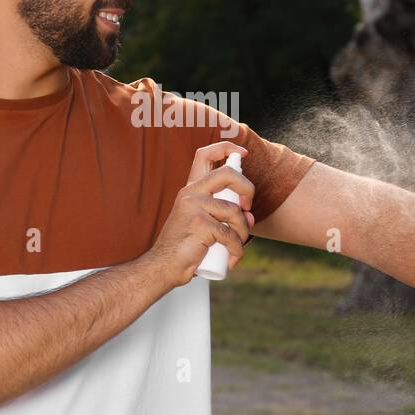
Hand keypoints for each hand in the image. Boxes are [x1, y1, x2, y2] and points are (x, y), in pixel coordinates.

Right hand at [143, 141, 255, 287]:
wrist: (164, 267)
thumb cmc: (186, 247)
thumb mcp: (205, 223)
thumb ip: (225, 216)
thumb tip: (250, 216)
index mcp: (191, 189)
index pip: (204, 155)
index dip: (225, 148)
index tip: (242, 153)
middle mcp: (190, 193)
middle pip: (227, 173)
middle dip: (247, 188)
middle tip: (247, 209)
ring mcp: (193, 207)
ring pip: (234, 211)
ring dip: (243, 232)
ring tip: (236, 247)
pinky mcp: (199, 224)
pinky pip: (229, 234)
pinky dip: (236, 249)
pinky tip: (232, 259)